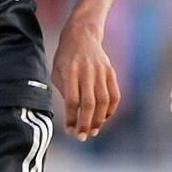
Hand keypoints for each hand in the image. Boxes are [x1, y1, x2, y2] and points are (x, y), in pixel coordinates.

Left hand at [51, 19, 120, 140]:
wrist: (82, 34)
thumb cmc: (65, 57)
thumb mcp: (57, 71)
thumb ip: (65, 91)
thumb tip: (75, 113)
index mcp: (70, 72)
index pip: (72, 100)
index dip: (72, 118)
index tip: (69, 130)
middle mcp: (87, 72)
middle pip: (89, 103)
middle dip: (85, 123)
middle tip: (82, 137)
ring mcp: (101, 71)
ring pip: (104, 101)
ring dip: (99, 119)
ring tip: (93, 131)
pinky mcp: (111, 72)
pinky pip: (114, 94)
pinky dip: (111, 109)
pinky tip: (104, 118)